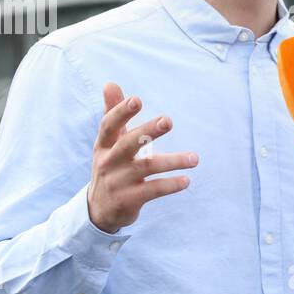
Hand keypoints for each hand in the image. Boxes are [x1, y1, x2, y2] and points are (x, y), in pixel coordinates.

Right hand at [86, 82, 198, 233]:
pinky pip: (152, 190)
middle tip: (168, 120)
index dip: (120, 112)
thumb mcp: (108, 142)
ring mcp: (118, 182)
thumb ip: (112, 113)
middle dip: (147, 131)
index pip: (109, 125)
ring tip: (195, 158)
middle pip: (127, 144)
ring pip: (146, 168)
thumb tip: (110, 83)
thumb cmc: (110, 167)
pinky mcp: (129, 200)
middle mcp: (108, 162)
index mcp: (103, 145)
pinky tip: (186, 180)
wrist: (99, 209)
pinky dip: (170, 185)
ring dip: (172, 161)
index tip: (136, 99)